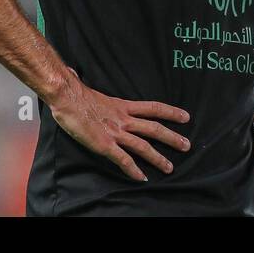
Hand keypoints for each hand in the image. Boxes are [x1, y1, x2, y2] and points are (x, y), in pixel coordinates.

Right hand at [48, 67, 190, 181]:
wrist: (66, 98)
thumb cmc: (76, 94)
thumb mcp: (96, 93)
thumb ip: (101, 93)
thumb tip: (81, 74)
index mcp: (123, 106)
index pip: (153, 108)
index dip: (171, 112)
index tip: (185, 117)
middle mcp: (123, 119)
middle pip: (154, 128)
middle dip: (172, 138)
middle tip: (187, 146)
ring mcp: (115, 132)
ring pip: (143, 146)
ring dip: (157, 158)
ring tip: (169, 167)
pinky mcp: (104, 145)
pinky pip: (123, 159)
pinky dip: (133, 170)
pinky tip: (141, 178)